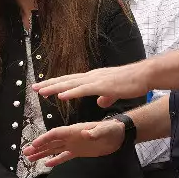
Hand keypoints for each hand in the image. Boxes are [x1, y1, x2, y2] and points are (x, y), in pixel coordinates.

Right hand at [22, 118, 124, 165]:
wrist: (118, 135)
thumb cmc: (112, 129)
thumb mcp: (104, 130)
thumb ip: (94, 132)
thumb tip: (85, 133)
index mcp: (74, 131)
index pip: (55, 134)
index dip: (44, 139)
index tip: (33, 144)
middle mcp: (70, 137)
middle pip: (50, 142)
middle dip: (38, 147)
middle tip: (25, 152)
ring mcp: (73, 145)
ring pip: (54, 149)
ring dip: (42, 153)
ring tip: (30, 158)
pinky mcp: (78, 152)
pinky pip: (64, 156)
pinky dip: (55, 160)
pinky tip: (46, 164)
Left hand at [34, 63, 150, 108]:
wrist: (144, 75)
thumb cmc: (131, 83)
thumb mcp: (114, 92)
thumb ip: (106, 97)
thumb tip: (100, 102)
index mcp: (93, 78)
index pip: (70, 81)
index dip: (56, 84)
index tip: (43, 87)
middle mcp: (91, 77)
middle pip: (66, 81)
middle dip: (49, 84)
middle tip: (34, 88)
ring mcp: (96, 80)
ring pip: (70, 84)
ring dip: (55, 88)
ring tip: (41, 91)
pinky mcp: (103, 86)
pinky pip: (83, 90)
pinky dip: (71, 92)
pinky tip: (61, 96)